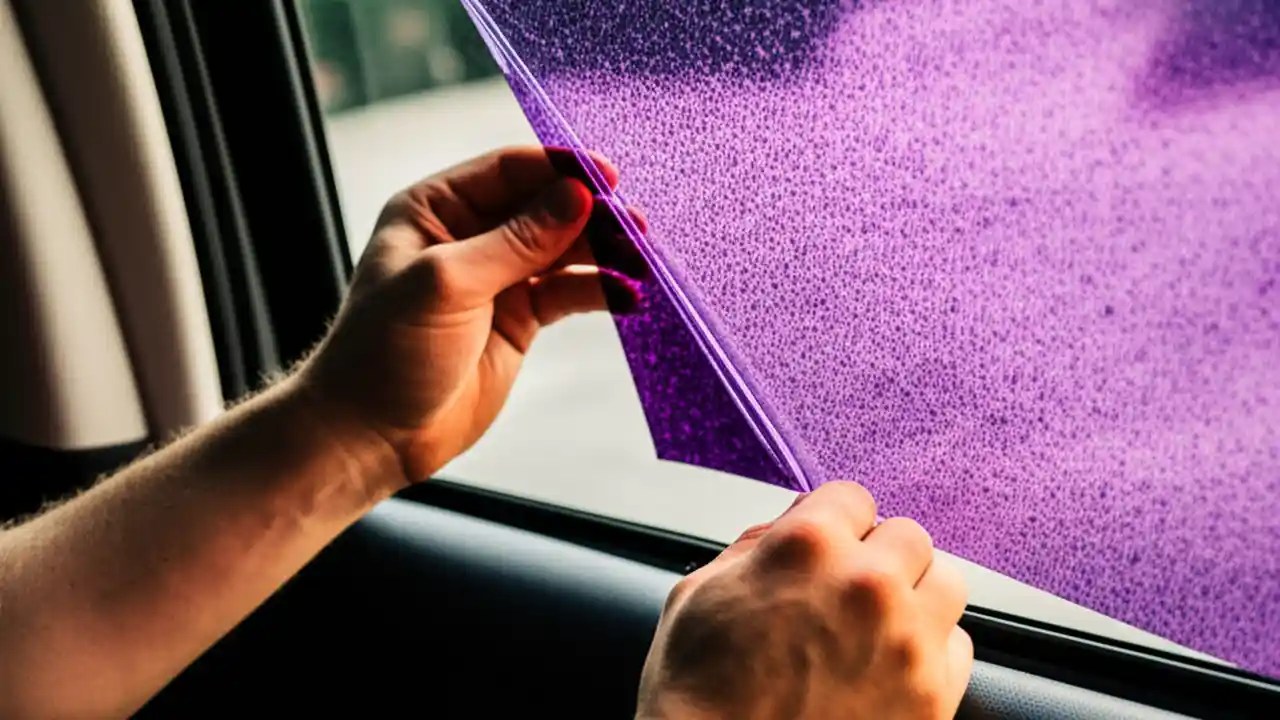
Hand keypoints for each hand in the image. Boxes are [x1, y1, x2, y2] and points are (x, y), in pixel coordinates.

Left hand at [299, 146, 647, 487]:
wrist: (371, 436)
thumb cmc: (384, 353)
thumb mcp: (448, 284)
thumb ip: (517, 240)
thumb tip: (578, 196)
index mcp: (435, 208)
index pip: (510, 170)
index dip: (561, 170)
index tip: (609, 179)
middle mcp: (468, 235)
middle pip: (546, 207)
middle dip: (595, 214)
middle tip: (637, 228)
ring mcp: (497, 278)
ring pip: (565, 249)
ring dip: (605, 252)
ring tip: (642, 264)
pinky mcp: (519, 319)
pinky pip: (568, 292)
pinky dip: (600, 291)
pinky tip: (627, 297)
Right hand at [637, 482, 971, 719]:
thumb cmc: (698, 696)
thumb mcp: (697, 596)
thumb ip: (754, 547)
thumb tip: (791, 522)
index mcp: (806, 547)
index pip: (852, 497)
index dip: (834, 522)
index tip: (828, 545)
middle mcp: (867, 584)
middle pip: (908, 535)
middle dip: (878, 556)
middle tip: (847, 590)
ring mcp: (907, 643)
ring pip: (947, 583)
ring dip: (915, 596)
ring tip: (877, 626)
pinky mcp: (933, 698)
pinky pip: (958, 648)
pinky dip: (929, 652)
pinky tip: (887, 668)